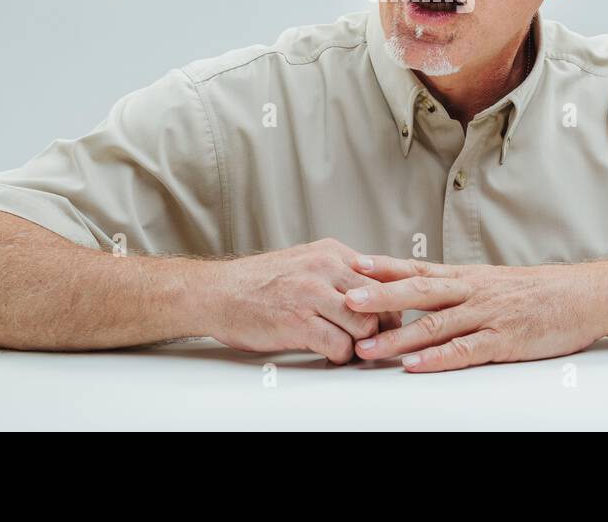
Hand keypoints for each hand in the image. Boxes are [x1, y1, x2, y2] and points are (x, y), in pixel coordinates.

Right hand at [208, 239, 401, 363]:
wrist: (217, 292)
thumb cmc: (259, 282)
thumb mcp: (305, 261)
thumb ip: (338, 272)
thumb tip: (372, 291)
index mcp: (330, 252)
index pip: (381, 276)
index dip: (390, 302)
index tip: (390, 317)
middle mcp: (324, 268)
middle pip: (380, 300)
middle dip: (381, 325)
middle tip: (374, 338)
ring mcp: (311, 294)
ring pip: (365, 324)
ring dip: (362, 342)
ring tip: (351, 347)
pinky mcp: (298, 323)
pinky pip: (340, 345)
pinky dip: (341, 355)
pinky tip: (331, 353)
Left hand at [343, 255, 605, 371]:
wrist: (583, 295)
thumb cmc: (540, 292)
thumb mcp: (494, 281)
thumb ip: (460, 288)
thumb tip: (425, 290)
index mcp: (468, 277)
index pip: (418, 268)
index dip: (384, 267)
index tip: (353, 264)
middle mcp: (472, 291)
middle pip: (418, 291)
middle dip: (379, 296)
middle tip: (346, 299)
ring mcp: (487, 315)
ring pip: (434, 324)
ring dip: (397, 337)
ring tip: (367, 347)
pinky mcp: (504, 339)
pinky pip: (465, 349)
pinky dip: (438, 358)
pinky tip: (415, 365)